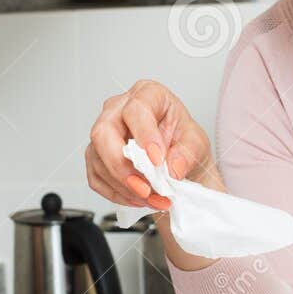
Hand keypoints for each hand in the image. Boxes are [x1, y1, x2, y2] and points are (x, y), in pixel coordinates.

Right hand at [85, 79, 216, 213]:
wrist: (177, 161)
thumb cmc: (182, 142)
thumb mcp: (196, 144)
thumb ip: (186, 154)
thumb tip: (173, 168)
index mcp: (146, 95)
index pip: (136, 109)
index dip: (144, 135)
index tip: (157, 160)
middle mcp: (118, 110)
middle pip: (103, 133)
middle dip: (123, 166)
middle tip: (146, 188)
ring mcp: (103, 133)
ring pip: (98, 160)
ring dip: (124, 187)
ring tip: (152, 198)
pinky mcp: (96, 156)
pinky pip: (96, 178)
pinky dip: (117, 194)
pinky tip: (138, 198)